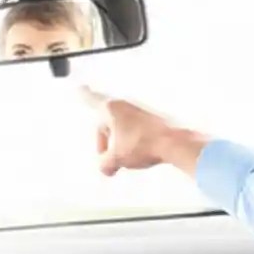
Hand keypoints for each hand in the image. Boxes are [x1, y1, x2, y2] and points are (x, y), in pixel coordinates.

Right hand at [82, 86, 207, 176]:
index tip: (78, 85)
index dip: (83, 94)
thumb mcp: (116, 159)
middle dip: (108, 145)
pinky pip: (136, 133)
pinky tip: (142, 154)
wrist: (174, 143)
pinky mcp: (152, 119)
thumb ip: (104, 164)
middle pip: (106, 126)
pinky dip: (136, 144)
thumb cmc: (144, 145)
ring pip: (122, 131)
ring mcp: (139, 111)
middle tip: (113, 162)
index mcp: (110, 109)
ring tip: (131, 159)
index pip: (90, 100)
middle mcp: (124, 105)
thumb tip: (105, 168)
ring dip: (122, 146)